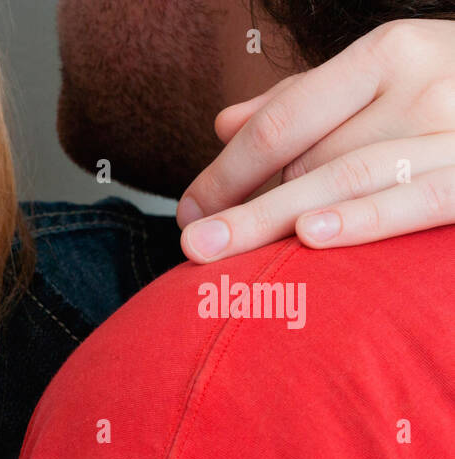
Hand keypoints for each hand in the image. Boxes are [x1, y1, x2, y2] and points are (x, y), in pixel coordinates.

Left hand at [177, 19, 454, 262]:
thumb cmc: (452, 99)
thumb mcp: (387, 80)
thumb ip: (307, 103)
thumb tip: (226, 123)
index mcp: (389, 53)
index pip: (286, 118)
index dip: (229, 167)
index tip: (189, 208)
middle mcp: (424, 82)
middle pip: (311, 156)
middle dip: (245, 204)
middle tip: (189, 243)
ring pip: (351, 177)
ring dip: (277, 218)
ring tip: (219, 248)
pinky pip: (419, 200)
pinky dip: (364, 219)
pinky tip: (312, 238)